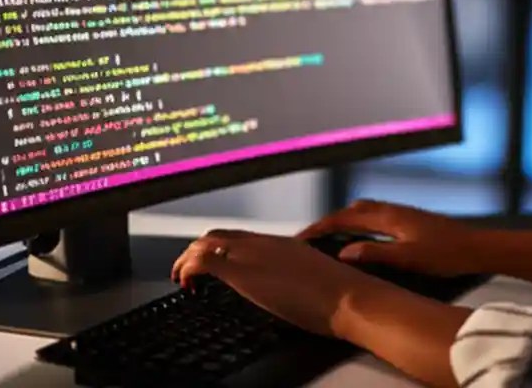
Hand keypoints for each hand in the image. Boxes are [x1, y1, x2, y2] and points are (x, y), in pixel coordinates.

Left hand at [171, 229, 380, 336]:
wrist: (348, 297)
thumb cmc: (341, 296)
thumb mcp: (314, 280)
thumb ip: (295, 278)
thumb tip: (289, 290)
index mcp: (282, 244)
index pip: (240, 237)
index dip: (220, 249)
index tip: (212, 268)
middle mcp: (264, 242)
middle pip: (218, 234)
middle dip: (197, 251)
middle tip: (190, 273)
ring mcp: (253, 253)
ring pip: (205, 241)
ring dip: (188, 259)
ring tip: (183, 278)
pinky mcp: (243, 271)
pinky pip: (203, 260)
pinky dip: (188, 268)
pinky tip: (188, 285)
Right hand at [298, 200, 480, 276]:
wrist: (477, 248)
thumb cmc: (446, 254)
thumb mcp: (409, 258)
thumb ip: (376, 253)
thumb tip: (344, 252)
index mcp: (389, 217)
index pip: (345, 218)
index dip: (320, 227)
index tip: (300, 237)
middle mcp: (393, 210)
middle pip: (352, 210)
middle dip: (328, 221)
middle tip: (310, 237)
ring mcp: (402, 214)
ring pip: (364, 211)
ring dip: (344, 221)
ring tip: (329, 238)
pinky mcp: (410, 221)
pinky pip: (375, 216)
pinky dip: (360, 224)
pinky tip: (362, 239)